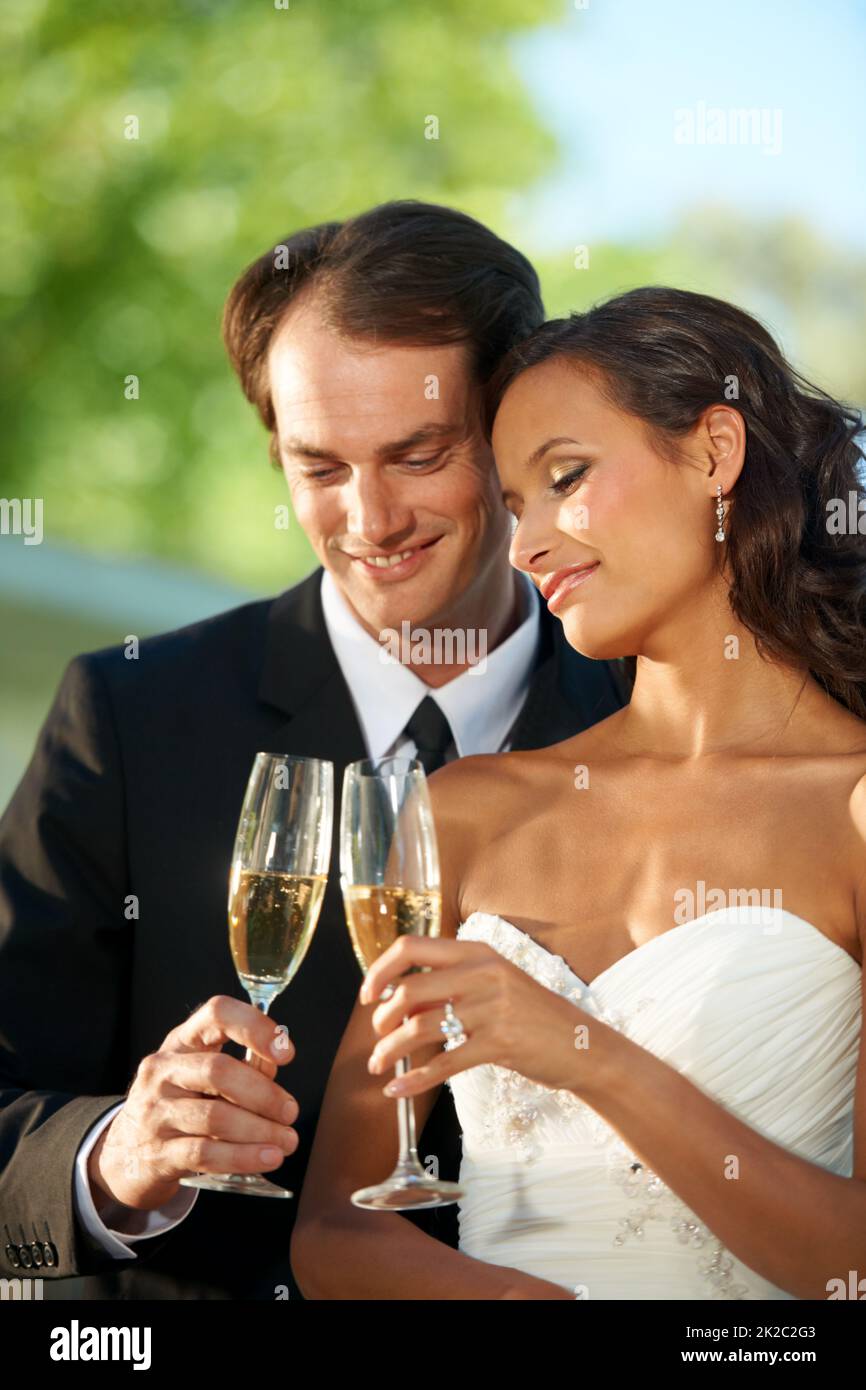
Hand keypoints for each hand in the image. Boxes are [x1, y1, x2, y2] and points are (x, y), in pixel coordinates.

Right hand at [87, 996, 298, 1211]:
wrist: (127, 1153)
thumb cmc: (180, 1104)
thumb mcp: (205, 1076)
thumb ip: (244, 1067)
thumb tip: (274, 1063)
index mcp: (182, 1041)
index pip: (217, 1013)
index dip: (255, 1028)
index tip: (286, 1053)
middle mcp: (163, 1070)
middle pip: (219, 1071)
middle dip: (264, 1093)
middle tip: (291, 1112)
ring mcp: (156, 1112)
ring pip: (215, 1117)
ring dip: (260, 1131)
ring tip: (287, 1141)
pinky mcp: (157, 1152)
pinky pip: (205, 1154)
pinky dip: (243, 1157)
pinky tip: (268, 1158)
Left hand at [359, 935, 601, 1099]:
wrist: (582, 1045)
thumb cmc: (531, 1015)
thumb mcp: (494, 985)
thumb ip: (451, 987)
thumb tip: (397, 1001)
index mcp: (477, 952)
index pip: (412, 946)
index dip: (380, 970)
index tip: (367, 996)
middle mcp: (483, 973)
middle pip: (409, 990)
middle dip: (382, 1019)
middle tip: (377, 1037)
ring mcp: (493, 1008)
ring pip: (421, 1028)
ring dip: (391, 1050)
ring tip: (380, 1066)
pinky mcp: (500, 1044)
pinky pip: (443, 1063)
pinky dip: (413, 1081)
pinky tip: (398, 1092)